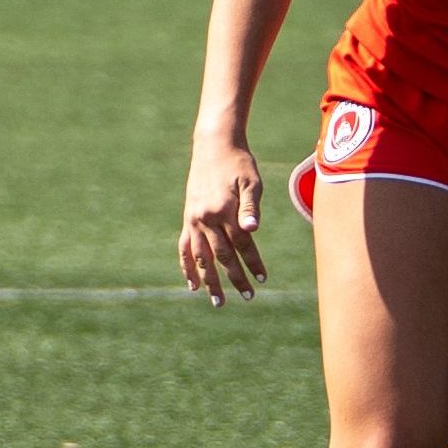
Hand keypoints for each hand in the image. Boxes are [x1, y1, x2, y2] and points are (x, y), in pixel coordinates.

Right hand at [179, 134, 265, 306]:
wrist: (214, 146)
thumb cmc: (239, 163)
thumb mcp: (251, 181)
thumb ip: (251, 207)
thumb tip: (252, 230)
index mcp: (223, 210)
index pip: (241, 245)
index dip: (253, 263)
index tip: (263, 279)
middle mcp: (205, 218)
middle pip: (221, 256)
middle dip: (235, 278)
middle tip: (247, 296)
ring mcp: (193, 220)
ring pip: (200, 257)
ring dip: (209, 281)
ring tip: (217, 301)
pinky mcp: (188, 218)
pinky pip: (184, 248)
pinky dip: (187, 267)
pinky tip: (192, 285)